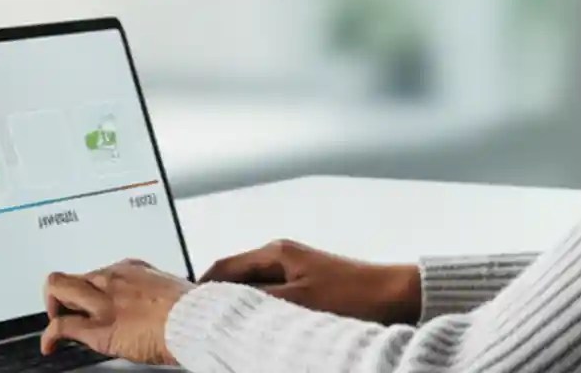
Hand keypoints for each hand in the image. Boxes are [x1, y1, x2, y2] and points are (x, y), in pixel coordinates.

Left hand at [40, 259, 194, 364]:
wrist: (198, 322)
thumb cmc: (196, 310)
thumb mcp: (177, 289)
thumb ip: (161, 292)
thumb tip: (178, 294)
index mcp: (133, 268)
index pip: (100, 272)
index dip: (93, 290)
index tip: (95, 301)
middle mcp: (113, 279)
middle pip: (74, 276)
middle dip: (66, 294)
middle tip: (69, 309)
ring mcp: (104, 302)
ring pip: (58, 289)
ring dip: (53, 307)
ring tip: (56, 320)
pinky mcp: (100, 328)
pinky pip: (61, 326)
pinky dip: (49, 337)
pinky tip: (50, 346)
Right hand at [201, 239, 420, 323]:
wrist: (395, 295)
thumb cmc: (352, 295)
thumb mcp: (297, 302)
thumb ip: (257, 302)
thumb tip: (221, 304)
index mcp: (275, 252)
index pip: (222, 267)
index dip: (200, 287)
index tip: (185, 308)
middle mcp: (281, 256)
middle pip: (236, 278)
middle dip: (219, 299)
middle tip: (202, 323)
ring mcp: (295, 270)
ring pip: (254, 290)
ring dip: (242, 308)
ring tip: (228, 329)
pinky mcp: (308, 286)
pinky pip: (272, 297)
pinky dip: (261, 312)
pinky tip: (261, 329)